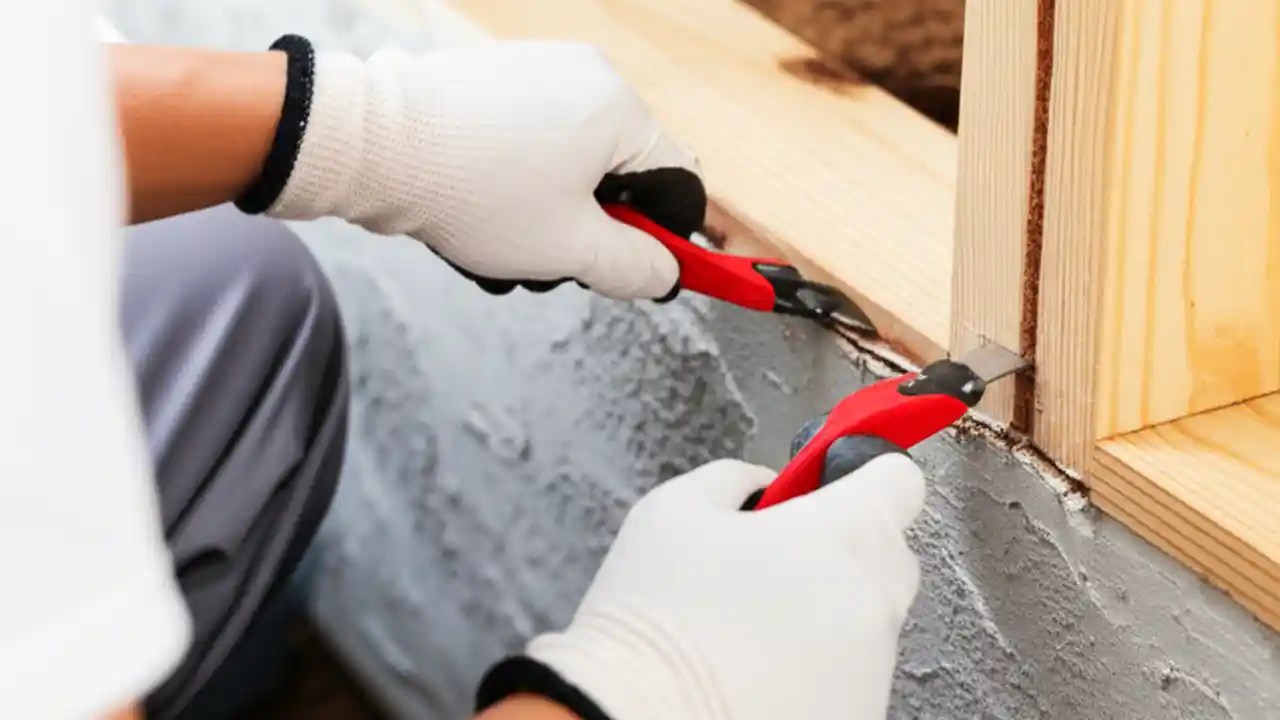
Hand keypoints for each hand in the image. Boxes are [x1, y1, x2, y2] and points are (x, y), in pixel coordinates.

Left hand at [266, 40, 703, 299]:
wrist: (371, 144)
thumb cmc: (471, 190)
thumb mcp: (569, 249)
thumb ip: (633, 267)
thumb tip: (667, 273)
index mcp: (620, 110)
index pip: (679, 182)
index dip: (667, 236)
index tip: (640, 270)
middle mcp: (588, 77)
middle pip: (623, 174)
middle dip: (593, 229)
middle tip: (552, 258)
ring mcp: (540, 72)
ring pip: (574, 164)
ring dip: (550, 215)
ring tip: (502, 236)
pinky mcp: (498, 81)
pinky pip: (534, 141)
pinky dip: (519, 184)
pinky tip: (479, 208)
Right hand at [476, 455, 925, 719]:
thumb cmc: (654, 619)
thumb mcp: (675, 509)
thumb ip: (737, 479)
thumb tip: (765, 484)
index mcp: (843, 536)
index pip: (898, 480)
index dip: (861, 470)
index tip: (829, 475)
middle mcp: (874, 603)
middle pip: (884, 552)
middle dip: (837, 545)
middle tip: (770, 553)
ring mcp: (872, 669)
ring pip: (864, 617)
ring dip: (823, 608)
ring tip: (748, 622)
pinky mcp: (859, 714)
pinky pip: (848, 670)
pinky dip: (815, 663)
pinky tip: (755, 667)